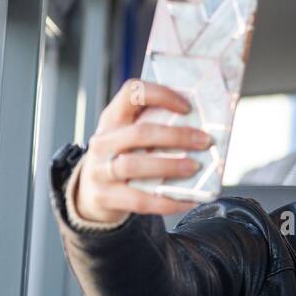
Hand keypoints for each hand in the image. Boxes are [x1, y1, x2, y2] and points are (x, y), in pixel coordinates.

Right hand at [72, 79, 211, 223]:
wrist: (91, 193)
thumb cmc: (122, 157)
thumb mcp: (128, 135)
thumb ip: (154, 126)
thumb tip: (203, 126)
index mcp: (112, 119)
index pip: (131, 92)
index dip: (160, 95)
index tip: (187, 107)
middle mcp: (103, 141)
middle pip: (139, 132)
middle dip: (176, 136)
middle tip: (204, 141)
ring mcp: (100, 170)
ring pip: (134, 165)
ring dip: (170, 166)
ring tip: (195, 167)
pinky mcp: (105, 197)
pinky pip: (139, 201)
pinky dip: (166, 202)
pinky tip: (188, 201)